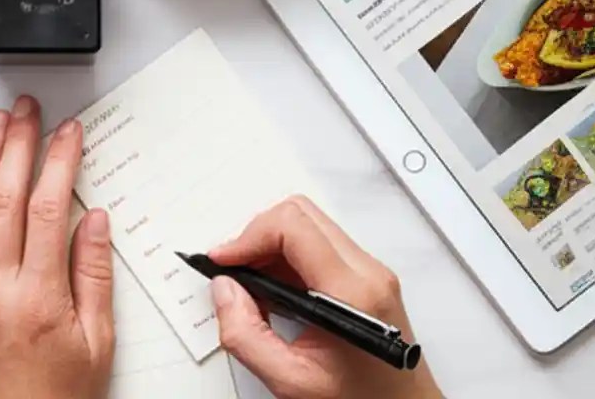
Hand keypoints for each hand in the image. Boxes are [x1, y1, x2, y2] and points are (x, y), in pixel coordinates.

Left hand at [0, 96, 114, 398]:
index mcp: (37, 298)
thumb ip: (94, 276)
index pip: (46, 208)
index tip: (69, 132)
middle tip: (27, 111)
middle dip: (16, 144)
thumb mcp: (97, 343)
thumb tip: (94, 221)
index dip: (58, 161)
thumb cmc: (52, 397)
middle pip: (3, 197)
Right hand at [209, 196, 442, 398]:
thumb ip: (247, 336)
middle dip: (257, 235)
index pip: (294, 227)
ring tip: (250, 282)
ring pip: (309, 224)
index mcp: (354, 293)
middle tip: (234, 268)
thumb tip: (225, 291)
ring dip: (270, 245)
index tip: (224, 261)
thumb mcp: (292, 381)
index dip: (249, 237)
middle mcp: (368, 273)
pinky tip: (272, 289)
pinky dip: (285, 257)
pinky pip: (318, 245)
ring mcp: (370, 272)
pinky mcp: (365, 277)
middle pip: (301, 213)